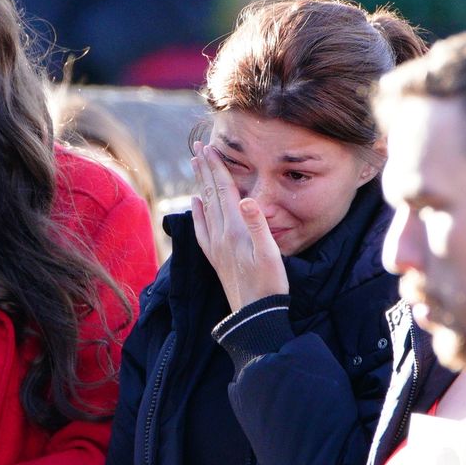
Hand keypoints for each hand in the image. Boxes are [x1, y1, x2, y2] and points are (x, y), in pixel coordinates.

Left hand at [189, 140, 287, 311]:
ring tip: (194, 165)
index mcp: (234, 230)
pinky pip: (202, 229)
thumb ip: (258, 225)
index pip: (223, 191)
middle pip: (210, 195)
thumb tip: (246, 198)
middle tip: (197, 147)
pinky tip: (194, 203)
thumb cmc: (270, 285)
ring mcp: (216, 247)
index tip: (208, 148)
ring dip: (200, 184)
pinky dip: (197, 212)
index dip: (216, 168)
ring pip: (205, 208)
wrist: (255, 317)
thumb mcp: (270, 254)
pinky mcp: (216, 258)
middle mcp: (220, 236)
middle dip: (204, 169)